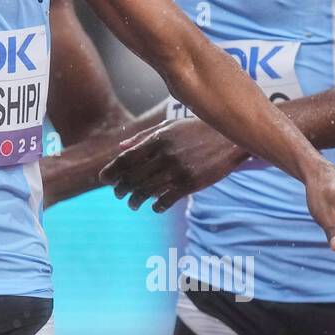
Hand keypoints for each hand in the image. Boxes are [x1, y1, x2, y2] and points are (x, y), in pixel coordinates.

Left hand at [100, 118, 248, 211]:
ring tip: (132, 204)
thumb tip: (120, 148)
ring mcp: (179, 170)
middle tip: (118, 194)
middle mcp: (165, 155)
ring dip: (135, 200)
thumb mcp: (169, 127)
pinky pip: (167, 199)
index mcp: (158, 140)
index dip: (111, 171)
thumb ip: (143, 138)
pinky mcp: (191, 183)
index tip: (103, 179)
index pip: (126, 159)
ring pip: (147, 191)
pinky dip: (157, 205)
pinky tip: (154, 207)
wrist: (231, 138)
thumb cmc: (197, 129)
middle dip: (121, 189)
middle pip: (133, 177)